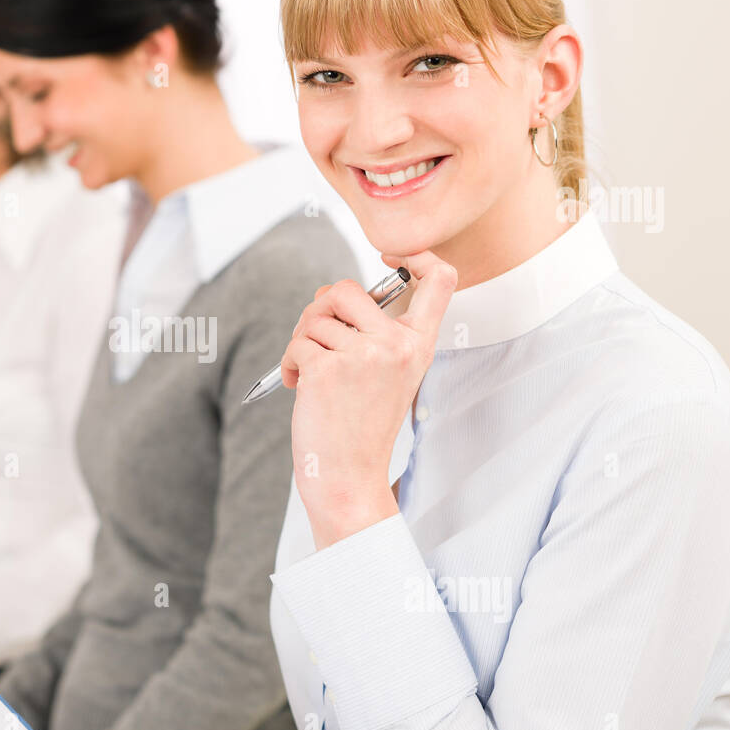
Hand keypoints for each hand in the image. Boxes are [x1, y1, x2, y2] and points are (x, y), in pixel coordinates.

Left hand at [280, 251, 456, 548]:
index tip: (389, 256)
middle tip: (316, 336)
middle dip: (319, 308)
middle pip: (346, 287)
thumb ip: (376, 332)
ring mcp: (363, 355)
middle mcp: (396, 345)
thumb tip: (333, 295)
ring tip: (310, 373)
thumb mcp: (390, 375)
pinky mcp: (327, 369)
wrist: (349, 477)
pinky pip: (296, 343)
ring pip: (313, 318)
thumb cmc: (362, 426)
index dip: (415, 253)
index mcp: (419, 344)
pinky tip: (299, 385)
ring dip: (301, 342)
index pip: (440, 279)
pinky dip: (289, 362)